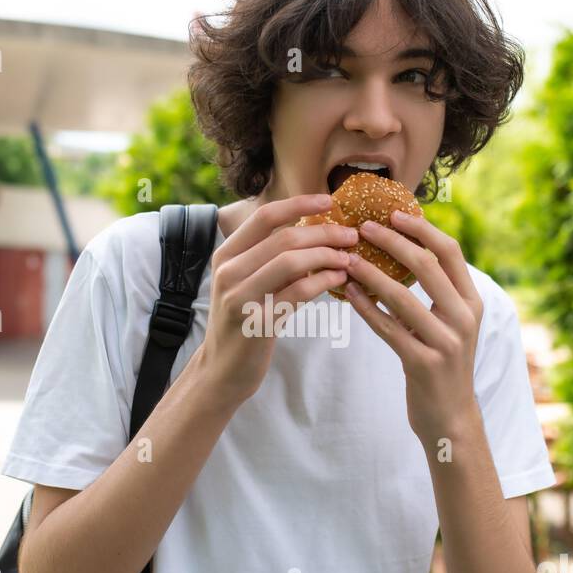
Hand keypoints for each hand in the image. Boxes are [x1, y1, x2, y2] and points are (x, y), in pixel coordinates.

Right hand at [197, 194, 358, 406]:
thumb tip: (313, 229)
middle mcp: (229, 272)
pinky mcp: (256, 323)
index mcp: (226, 255)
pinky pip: (298, 293)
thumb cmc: (241, 322)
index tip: (329, 200)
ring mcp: (239, 298)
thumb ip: (267, 258)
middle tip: (350, 236)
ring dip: (327, 257)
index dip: (299, 204)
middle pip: (285, 238)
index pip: (264, 216)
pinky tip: (339, 279)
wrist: (222, 371)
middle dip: (324, 233)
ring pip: (292, 262)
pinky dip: (323, 281)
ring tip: (348, 259)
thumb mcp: (244, 283)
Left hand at [342, 210, 483, 440]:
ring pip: (402, 297)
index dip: (422, 229)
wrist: (451, 417)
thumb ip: (436, 293)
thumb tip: (403, 249)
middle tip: (362, 228)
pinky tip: (348, 294)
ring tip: (346, 260)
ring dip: (371, 275)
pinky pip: (388, 328)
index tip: (394, 214)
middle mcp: (464, 318)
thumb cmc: (442, 363)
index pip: (450, 252)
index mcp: (472, 302)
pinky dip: (366, 309)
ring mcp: (445, 342)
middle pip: (426, 266)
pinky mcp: (423, 363)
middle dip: (392, 242)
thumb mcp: (449, 324)